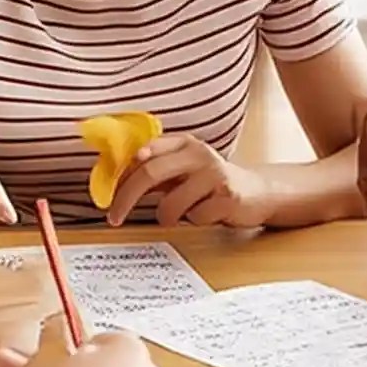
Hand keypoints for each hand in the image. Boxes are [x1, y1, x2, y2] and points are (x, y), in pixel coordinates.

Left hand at [105, 134, 270, 227]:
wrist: (258, 193)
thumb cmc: (212, 185)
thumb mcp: (183, 171)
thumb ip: (155, 172)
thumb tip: (115, 183)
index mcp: (184, 143)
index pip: (142, 154)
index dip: (121, 176)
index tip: (108, 197)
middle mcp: (199, 153)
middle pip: (149, 173)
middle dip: (126, 199)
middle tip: (114, 218)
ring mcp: (215, 174)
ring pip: (170, 205)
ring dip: (168, 217)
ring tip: (183, 214)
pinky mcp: (228, 196)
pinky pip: (195, 219)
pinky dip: (195, 222)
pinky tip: (209, 213)